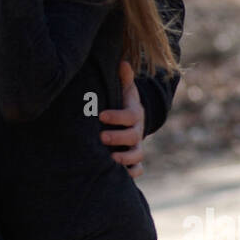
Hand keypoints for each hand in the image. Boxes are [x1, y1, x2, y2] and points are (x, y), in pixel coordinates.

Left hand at [98, 59, 144, 178]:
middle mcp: (137, 131)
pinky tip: (122, 177)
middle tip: (101, 137)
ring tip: (110, 159)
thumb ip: (124, 78)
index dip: (117, 116)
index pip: (130, 116)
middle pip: (133, 136)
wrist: (132, 119)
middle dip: (118, 137)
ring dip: (125, 158)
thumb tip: (122, 62)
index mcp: (134, 114)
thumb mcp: (124, 89)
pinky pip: (138, 169)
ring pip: (137, 155)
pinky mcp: (134, 158)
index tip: (101, 115)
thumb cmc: (123, 102)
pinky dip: (132, 173)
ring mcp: (136, 146)